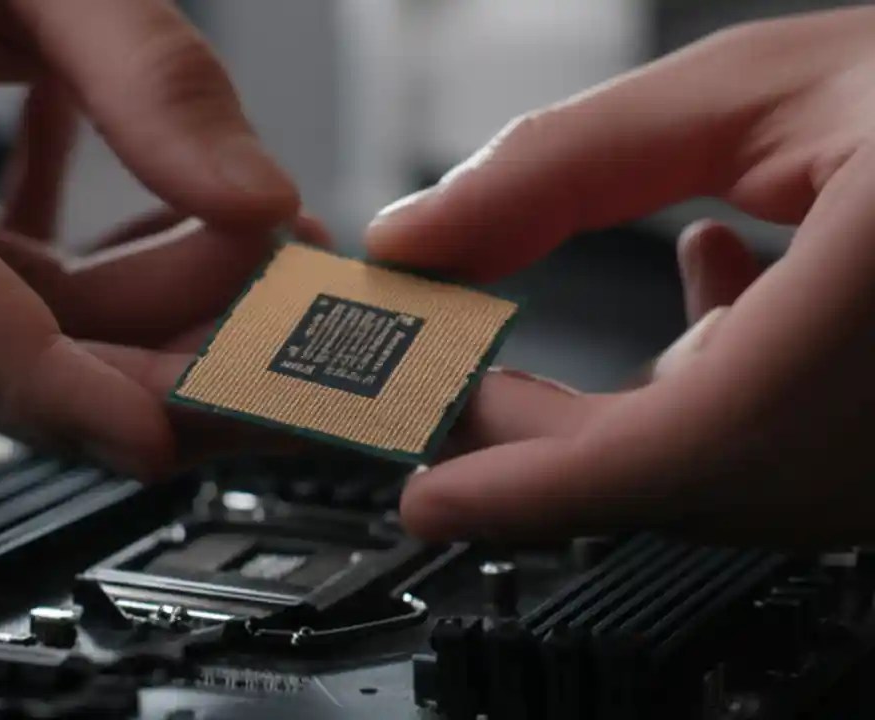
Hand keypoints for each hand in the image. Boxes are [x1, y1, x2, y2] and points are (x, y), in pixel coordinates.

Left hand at [366, 8, 874, 544]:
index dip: (536, 485)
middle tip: (468, 393)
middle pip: (691, 480)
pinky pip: (788, 457)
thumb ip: (567, 165)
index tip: (429, 494)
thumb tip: (424, 236)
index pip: (684, 446)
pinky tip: (711, 293)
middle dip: (552, 451)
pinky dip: (707, 401)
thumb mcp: (761, 88)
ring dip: (622, 427)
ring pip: (734, 481)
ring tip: (548, 365)